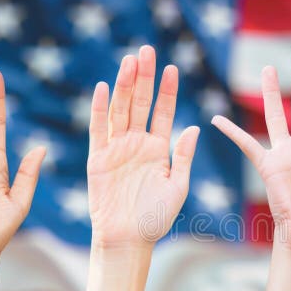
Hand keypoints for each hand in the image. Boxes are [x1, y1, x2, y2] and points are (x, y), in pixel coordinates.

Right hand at [87, 46, 199, 247]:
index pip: (163, 113)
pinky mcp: (97, 158)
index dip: (167, 91)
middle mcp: (136, 144)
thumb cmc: (156, 217)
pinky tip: (103, 87)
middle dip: (143, 78)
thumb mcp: (178, 186)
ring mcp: (116, 149)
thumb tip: (194, 127)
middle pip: (139, 104)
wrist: (128, 239)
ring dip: (124, 85)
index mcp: (157, 149)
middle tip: (147, 50)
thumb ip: (183, 156)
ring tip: (130, 61)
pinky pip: (98, 129)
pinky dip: (100, 109)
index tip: (172, 68)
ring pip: (120, 110)